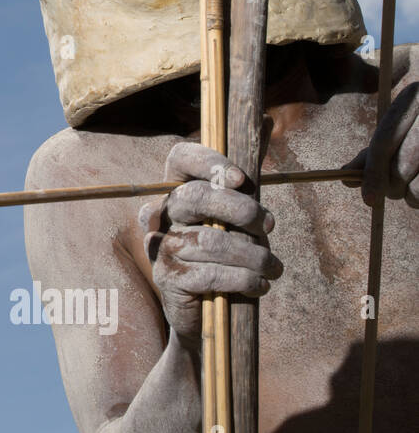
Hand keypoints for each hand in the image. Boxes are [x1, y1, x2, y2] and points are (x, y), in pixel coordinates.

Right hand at [138, 142, 280, 348]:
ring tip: (272, 267)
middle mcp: (161, 214)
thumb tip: (265, 119)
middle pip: (195, 196)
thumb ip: (245, 175)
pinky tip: (259, 285)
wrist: (204, 312)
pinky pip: (210, 273)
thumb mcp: (236, 214)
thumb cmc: (225, 255)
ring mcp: (160, 246)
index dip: (209, 161)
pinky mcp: (168, 278)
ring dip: (253, 255)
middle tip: (269, 226)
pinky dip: (244, 279)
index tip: (241, 179)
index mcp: (175, 190)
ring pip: (210, 240)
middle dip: (240, 210)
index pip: (179, 158)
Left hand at [342, 82, 418, 208]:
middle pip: (402, 167)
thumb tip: (347, 177)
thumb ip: (372, 151)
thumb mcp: (399, 128)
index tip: (368, 199)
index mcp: (413, 98)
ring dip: (412, 196)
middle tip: (393, 191)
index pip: (385, 141)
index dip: (373, 172)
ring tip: (413, 188)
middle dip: (392, 187)